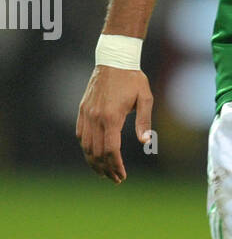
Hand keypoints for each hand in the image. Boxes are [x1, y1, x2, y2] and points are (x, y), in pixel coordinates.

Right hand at [76, 66, 153, 183]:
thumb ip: (144, 122)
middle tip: (116, 179)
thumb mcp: (145, 98)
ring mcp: (86, 114)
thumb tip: (145, 142)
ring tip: (104, 173)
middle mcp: (95, 117)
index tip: (122, 176)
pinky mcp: (82, 110)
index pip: (110, 149)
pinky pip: (80, 134)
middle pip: (96, 152)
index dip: (115, 165)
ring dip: (94, 162)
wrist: (114, 59)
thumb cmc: (133, 79)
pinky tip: (93, 156)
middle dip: (106, 169)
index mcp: (111, 116)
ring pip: (86, 146)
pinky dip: (86, 148)